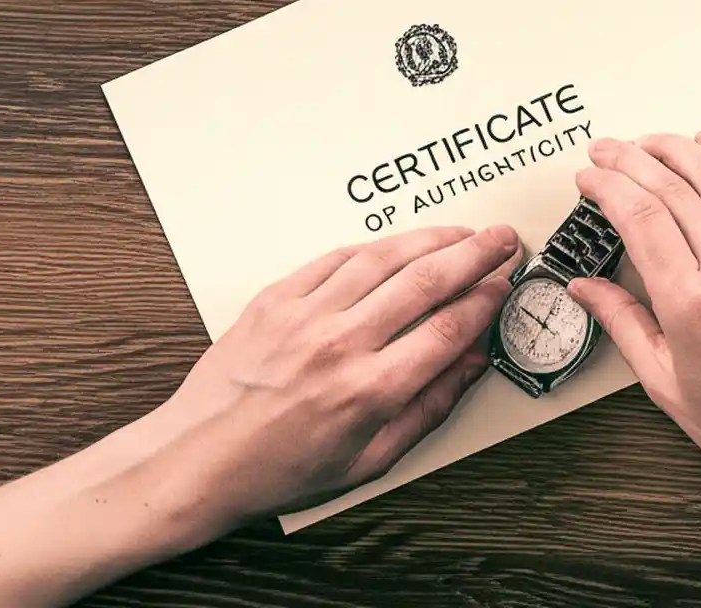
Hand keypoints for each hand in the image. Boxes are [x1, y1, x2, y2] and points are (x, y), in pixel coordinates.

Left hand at [144, 225, 520, 527]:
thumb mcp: (369, 460)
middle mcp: (339, 345)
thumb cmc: (278, 469)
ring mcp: (304, 316)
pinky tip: (397, 243)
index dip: (486, 301)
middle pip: (426, 280)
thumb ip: (428, 408)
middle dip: (475, 254)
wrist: (197, 459)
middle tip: (502, 240)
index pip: (448, 329)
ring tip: (461, 232)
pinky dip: (374, 246)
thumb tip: (470, 367)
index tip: (503, 288)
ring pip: (384, 258)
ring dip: (431, 238)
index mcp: (368, 391)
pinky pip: (335, 257)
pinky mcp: (275, 299)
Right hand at [568, 133, 700, 496]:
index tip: (587, 178)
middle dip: (628, 159)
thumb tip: (585, 290)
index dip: (606, 186)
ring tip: (645, 140)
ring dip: (675, 146)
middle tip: (602, 150)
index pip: (639, 217)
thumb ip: (624, 325)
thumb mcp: (667, 384)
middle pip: (671, 186)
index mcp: (692, 303)